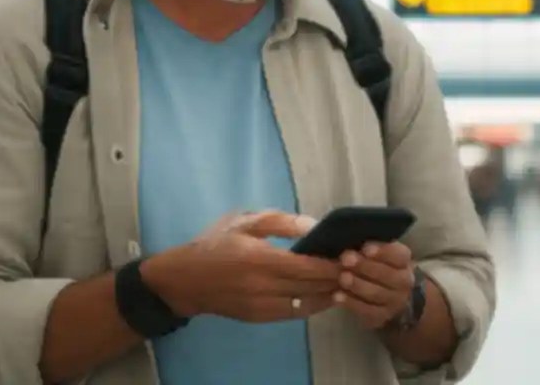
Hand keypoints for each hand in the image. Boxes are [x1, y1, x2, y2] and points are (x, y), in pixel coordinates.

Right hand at [142, 210, 343, 323]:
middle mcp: (263, 286)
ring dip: (328, 295)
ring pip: (305, 304)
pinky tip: (324, 296)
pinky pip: (292, 314)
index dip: (331, 264)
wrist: (183, 280)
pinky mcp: (258, 317)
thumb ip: (279, 222)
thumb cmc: (215, 244)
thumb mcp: (243, 222)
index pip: (306, 266)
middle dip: (335, 279)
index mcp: (260, 259)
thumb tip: (313, 225)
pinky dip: (312, 306)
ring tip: (345, 283)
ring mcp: (260, 305)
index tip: (350, 256)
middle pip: (310, 286)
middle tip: (356, 269)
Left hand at [333, 242, 415, 329]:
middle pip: (387, 275)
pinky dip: (351, 303)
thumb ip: (370, 248)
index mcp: (404, 261)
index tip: (365, 248)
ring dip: (357, 285)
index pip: (398, 255)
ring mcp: (394, 301)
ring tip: (342, 277)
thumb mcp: (381, 254)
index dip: (383, 252)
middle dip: (365, 266)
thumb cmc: (380, 267)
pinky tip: (337, 296)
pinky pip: (367, 311)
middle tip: (346, 259)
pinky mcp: (382, 316)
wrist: (394, 296)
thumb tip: (350, 239)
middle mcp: (404, 282)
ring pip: (376, 293)